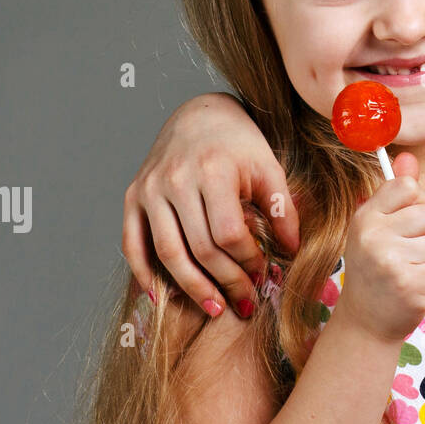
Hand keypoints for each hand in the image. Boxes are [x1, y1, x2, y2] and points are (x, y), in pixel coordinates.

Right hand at [122, 93, 298, 315]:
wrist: (200, 115)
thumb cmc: (240, 143)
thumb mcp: (268, 168)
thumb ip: (283, 209)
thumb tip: (291, 252)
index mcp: (213, 170)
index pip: (229, 233)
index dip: (248, 260)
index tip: (264, 274)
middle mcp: (175, 179)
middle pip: (200, 248)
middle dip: (226, 282)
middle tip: (245, 303)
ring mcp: (149, 189)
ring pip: (167, 253)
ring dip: (191, 288)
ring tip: (215, 308)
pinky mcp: (132, 197)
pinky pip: (132, 245)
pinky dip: (145, 274)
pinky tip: (163, 297)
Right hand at [335, 152, 424, 343]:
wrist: (366, 321)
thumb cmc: (377, 267)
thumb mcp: (379, 227)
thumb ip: (396, 192)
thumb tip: (408, 157)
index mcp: (365, 216)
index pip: (408, 187)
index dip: (416, 204)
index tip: (404, 224)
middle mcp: (373, 236)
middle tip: (407, 253)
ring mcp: (390, 261)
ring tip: (410, 270)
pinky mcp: (408, 285)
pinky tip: (416, 286)